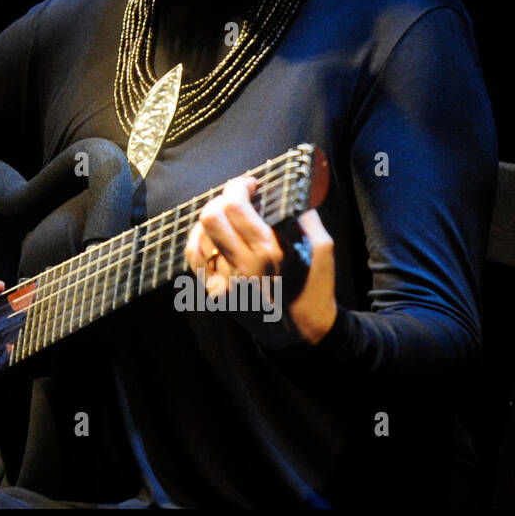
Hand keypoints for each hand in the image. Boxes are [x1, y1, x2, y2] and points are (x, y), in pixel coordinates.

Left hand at [183, 176, 336, 346]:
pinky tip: (212, 234)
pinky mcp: (214, 293)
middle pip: (210, 216)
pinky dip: (198, 239)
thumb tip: (288, 192)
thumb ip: (306, 217)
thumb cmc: (314, 288)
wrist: (300, 332)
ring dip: (211, 218)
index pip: (235, 206)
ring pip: (199, 234)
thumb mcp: (322, 249)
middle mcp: (242, 265)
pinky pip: (192, 257)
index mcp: (269, 251)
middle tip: (237, 197)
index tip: (250, 183)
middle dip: (222, 198)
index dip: (238, 185)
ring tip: (226, 217)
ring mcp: (223, 281)